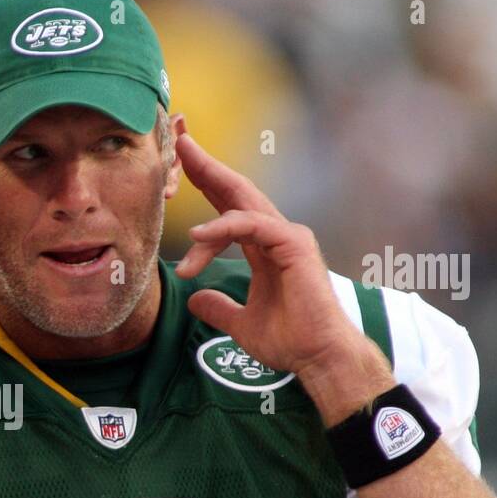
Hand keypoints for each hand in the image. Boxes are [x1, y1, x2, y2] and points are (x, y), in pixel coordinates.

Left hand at [173, 133, 360, 376]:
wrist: (318, 358)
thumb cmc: (290, 341)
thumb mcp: (241, 323)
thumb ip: (219, 307)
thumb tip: (196, 300)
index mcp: (264, 247)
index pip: (230, 206)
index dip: (207, 182)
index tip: (178, 163)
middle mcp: (277, 235)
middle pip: (236, 191)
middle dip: (207, 165)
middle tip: (179, 139)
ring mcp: (288, 237)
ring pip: (241, 206)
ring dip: (210, 190)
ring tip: (178, 182)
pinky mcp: (295, 246)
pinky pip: (254, 226)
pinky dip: (225, 227)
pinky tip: (197, 235)